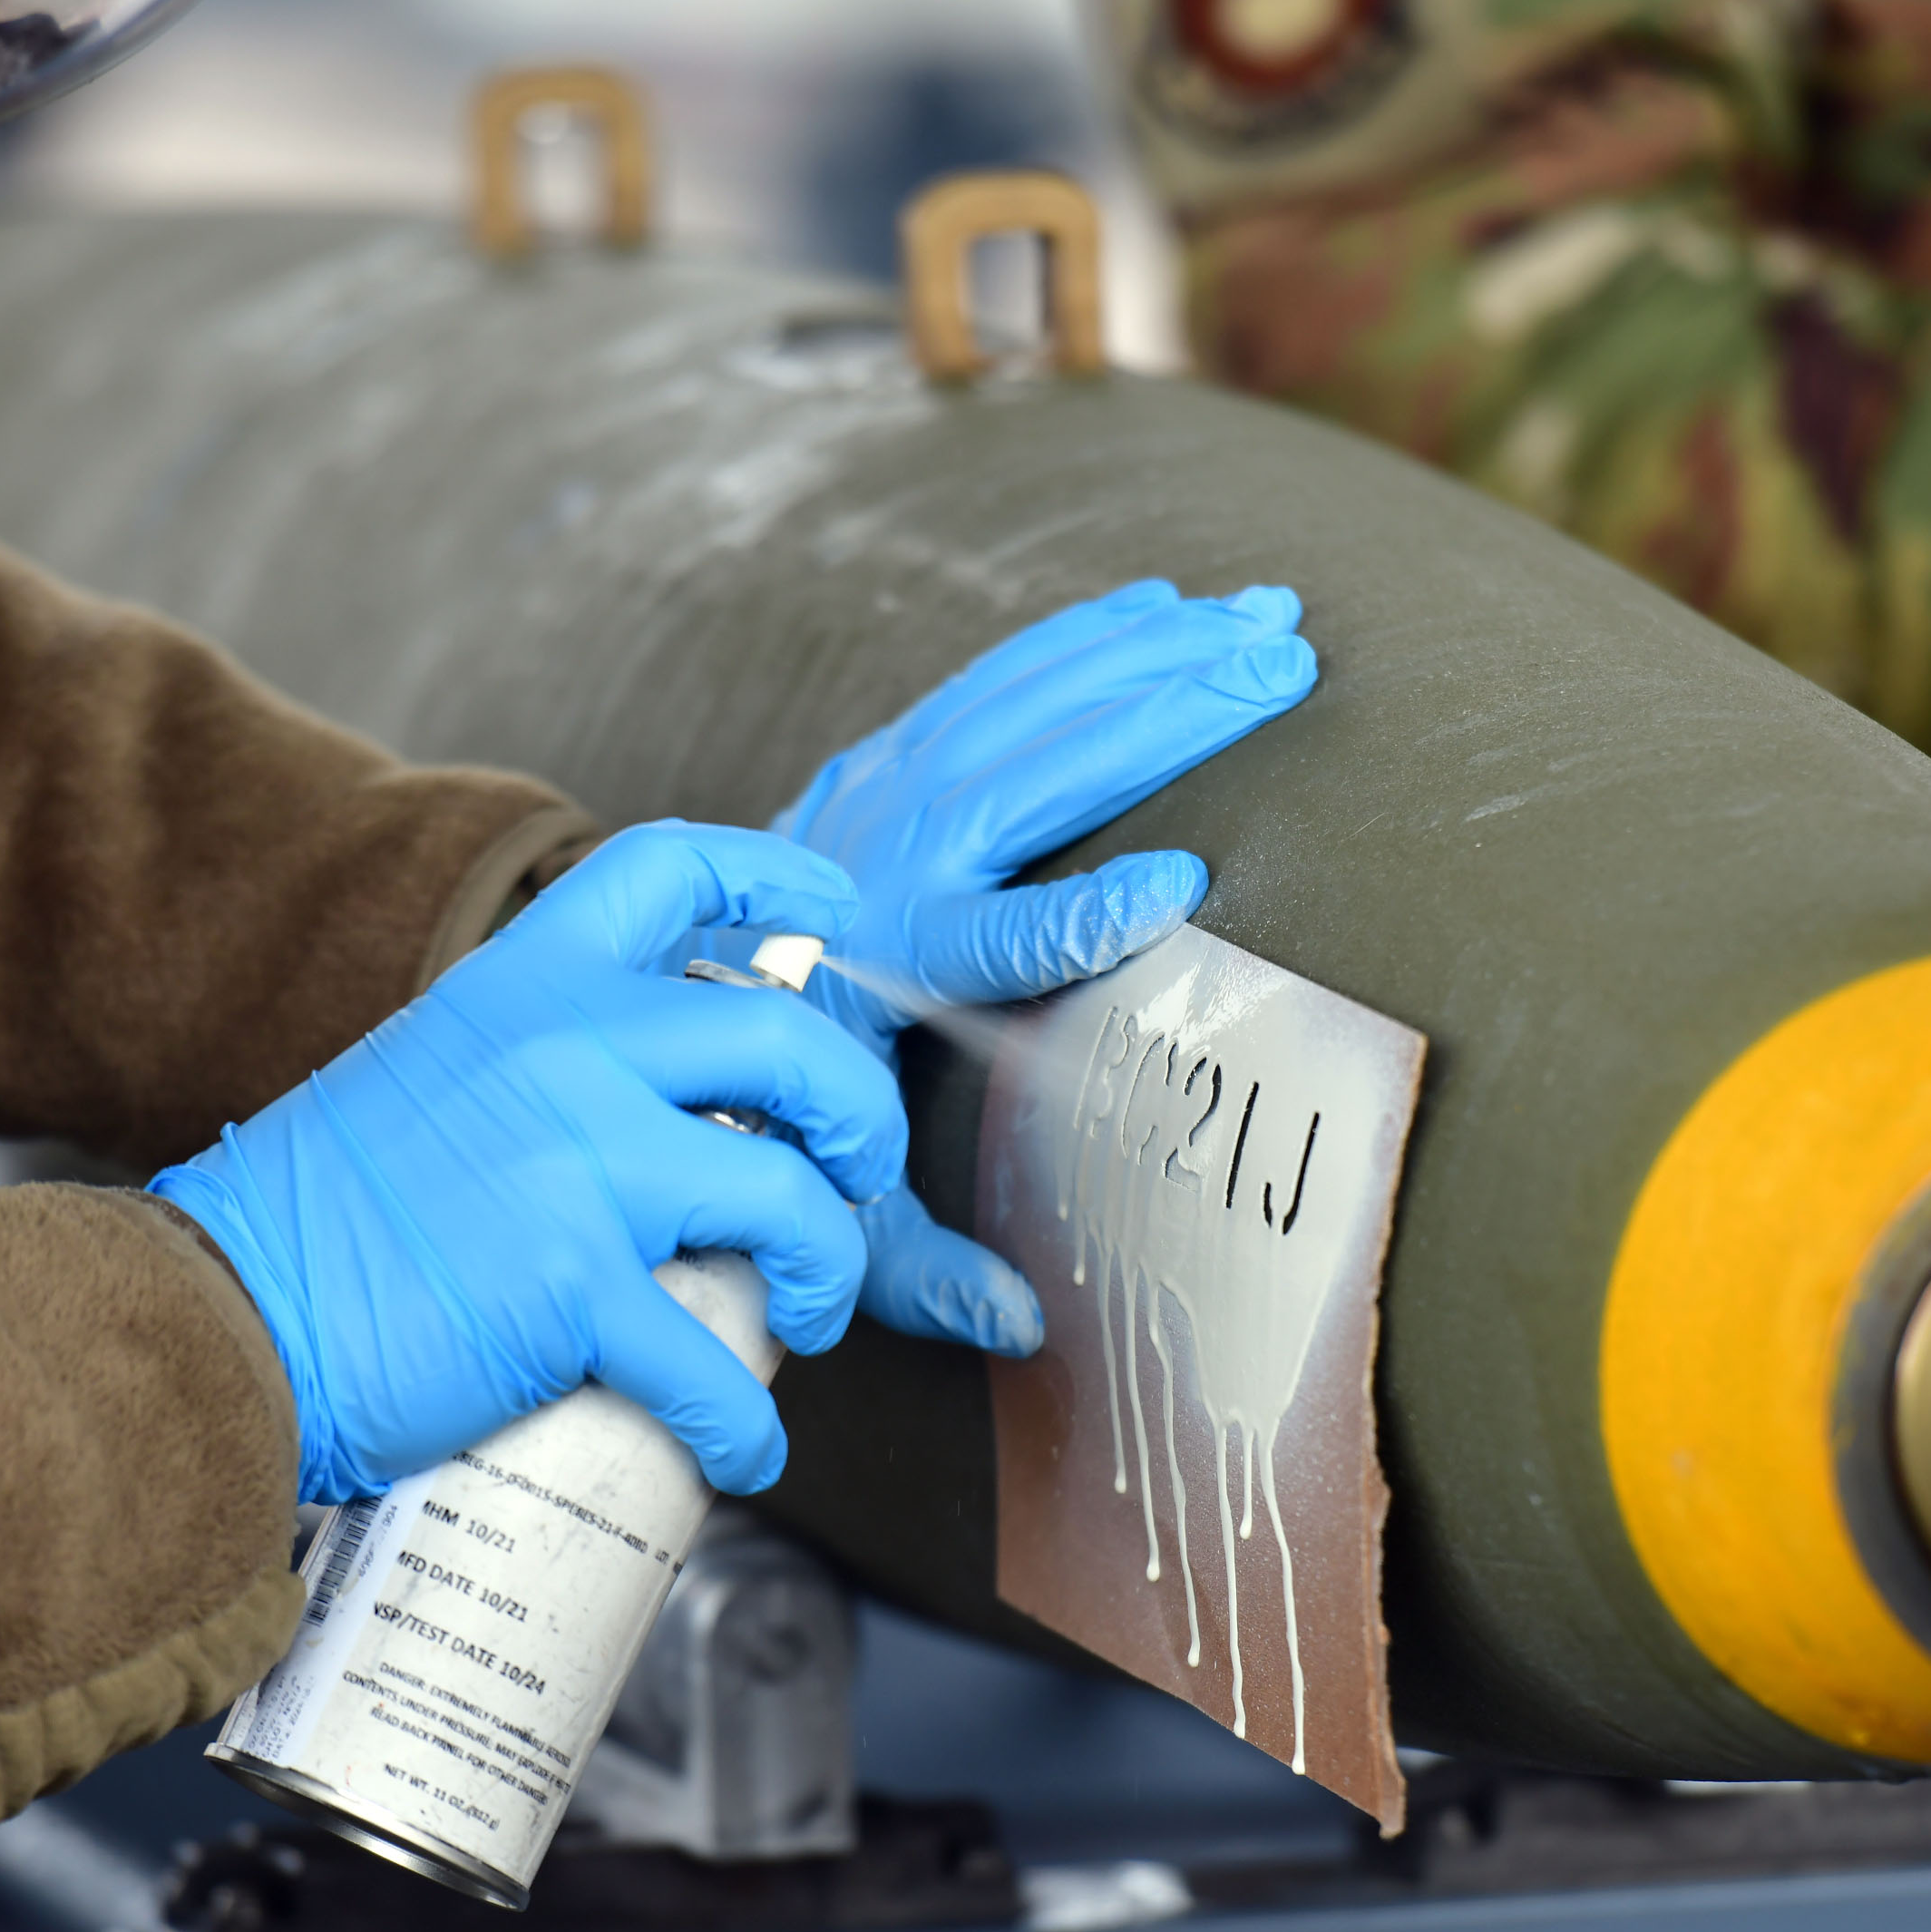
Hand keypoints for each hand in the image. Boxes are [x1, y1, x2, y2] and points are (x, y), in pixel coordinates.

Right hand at [152, 822, 907, 1503]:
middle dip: (861, 1117)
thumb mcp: (432, 1070)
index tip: (836, 911)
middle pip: (791, 1041)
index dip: (776, 879)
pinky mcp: (572, 1291)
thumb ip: (544, 1062)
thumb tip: (668, 1103)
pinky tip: (744, 1447)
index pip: (672, 869)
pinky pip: (714, 1365)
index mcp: (525, 982)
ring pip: (792, 1201)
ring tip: (804, 1313)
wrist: (221, 1309)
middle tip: (859, 1175)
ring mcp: (577, 1167)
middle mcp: (565, 1049)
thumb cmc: (322, 1215)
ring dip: (828, 1269)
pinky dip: (748, 1423)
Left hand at [736, 578, 1318, 1355]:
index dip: (1081, 915)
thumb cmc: (771, 1116)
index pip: (989, 943)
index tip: (1182, 882)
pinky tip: (1173, 606)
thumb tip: (1019, 1325)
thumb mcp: (830, 1213)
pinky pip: (997, 683)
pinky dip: (1086, 640)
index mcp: (878, 975)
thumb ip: (916, 1269)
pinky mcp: (883, 760)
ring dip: (1153, 657)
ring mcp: (875, 797)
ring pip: (1026, 707)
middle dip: (1162, 716)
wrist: (652, 1007)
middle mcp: (877, 867)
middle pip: (1030, 779)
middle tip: (1278, 671)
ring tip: (1271, 622)